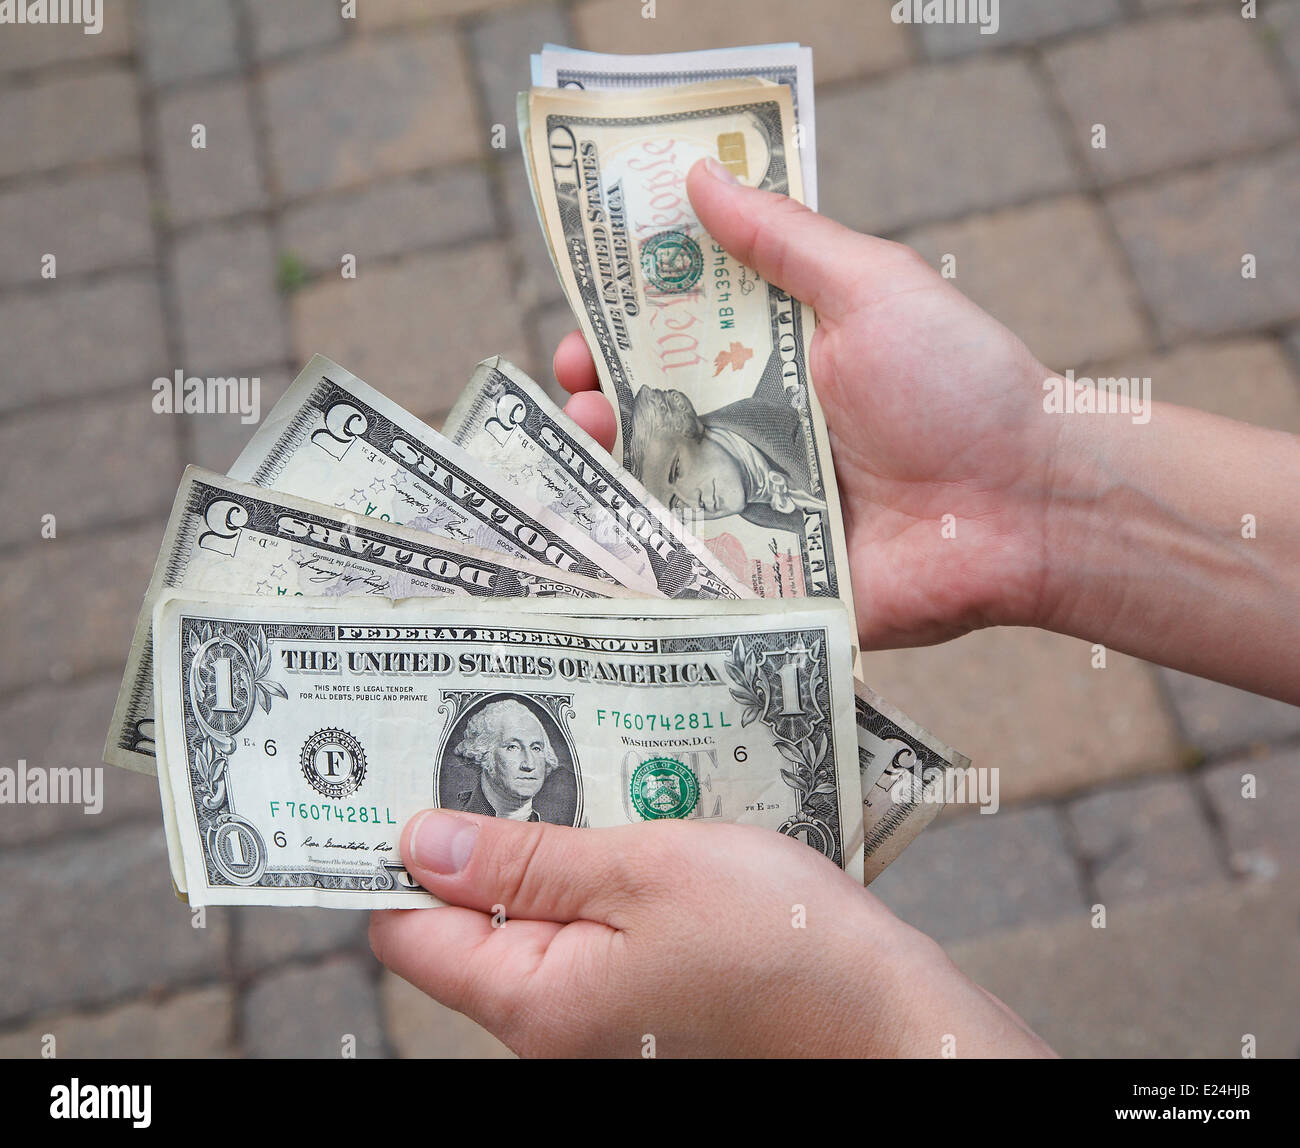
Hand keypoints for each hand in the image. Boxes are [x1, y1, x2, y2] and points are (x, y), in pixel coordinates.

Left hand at [370, 810, 1052, 1057]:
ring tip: (559, 761)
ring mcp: (595, 1012)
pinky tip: (612, 811)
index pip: (408, 931)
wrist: (880, 1007)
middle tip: (483, 737)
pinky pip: (580, 925)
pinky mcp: (637, 991)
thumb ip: (523, 861)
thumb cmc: (775, 938)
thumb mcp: (640, 871)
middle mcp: (550, 1022)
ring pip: (527, 915)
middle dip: (469, 833)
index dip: (395, 852)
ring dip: (535, 843)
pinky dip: (582, 868)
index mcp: (533, 1002)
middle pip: (465, 920)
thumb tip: (418, 845)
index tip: (399, 770)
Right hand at [555, 158, 1059, 650]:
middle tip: (572, 400)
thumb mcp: (869, 288)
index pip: (674, 351)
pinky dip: (643, 566)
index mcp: (777, 371)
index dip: (619, 342)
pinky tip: (599, 549)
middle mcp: (759, 442)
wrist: (1024, 503)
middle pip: (653, 425)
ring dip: (608, 480)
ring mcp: (760, 517)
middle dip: (598, 411)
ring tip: (585, 454)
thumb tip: (699, 175)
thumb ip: (784, 240)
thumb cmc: (958, 384)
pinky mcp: (770, 586)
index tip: (580, 334)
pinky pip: (692, 577)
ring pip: (659, 500)